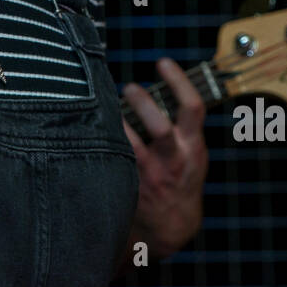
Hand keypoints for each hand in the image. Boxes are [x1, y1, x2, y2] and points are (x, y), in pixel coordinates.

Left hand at [121, 57, 208, 259]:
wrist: (172, 224)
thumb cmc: (181, 177)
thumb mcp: (194, 152)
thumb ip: (184, 125)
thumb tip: (164, 83)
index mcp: (193, 146)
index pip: (192, 107)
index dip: (178, 81)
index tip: (163, 62)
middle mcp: (174, 159)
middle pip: (160, 127)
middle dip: (143, 103)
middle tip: (129, 86)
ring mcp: (151, 174)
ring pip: (131, 144)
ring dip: (116, 120)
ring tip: (106, 103)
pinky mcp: (131, 184)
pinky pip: (114, 157)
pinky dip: (103, 138)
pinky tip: (92, 125)